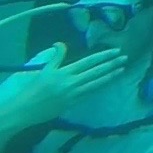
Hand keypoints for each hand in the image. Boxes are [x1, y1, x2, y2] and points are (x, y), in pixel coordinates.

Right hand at [11, 43, 126, 124]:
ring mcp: (74, 94)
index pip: (89, 61)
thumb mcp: (45, 69)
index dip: (104, 56)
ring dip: (110, 76)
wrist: (26, 109)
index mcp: (66, 72)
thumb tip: (60, 43)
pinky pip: (90, 94)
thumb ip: (56, 56)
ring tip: (122, 70)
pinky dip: (100, 88)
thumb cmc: (35, 88)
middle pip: (97, 71)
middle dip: (112, 64)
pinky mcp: (73, 104)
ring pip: (97, 83)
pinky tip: (108, 83)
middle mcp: (72, 82)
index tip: (116, 51)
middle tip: (125, 58)